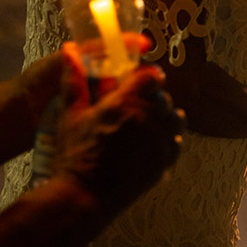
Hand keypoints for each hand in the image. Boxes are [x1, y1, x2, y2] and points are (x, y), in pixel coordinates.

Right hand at [53, 61, 183, 218]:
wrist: (84, 197)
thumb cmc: (74, 154)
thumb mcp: (70, 115)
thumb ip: (73, 80)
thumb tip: (69, 50)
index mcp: (126, 102)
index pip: (152, 76)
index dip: (146, 76)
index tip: (137, 81)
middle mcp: (148, 119)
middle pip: (165, 97)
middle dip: (155, 97)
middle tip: (138, 104)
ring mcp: (159, 142)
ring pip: (176, 119)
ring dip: (166, 117)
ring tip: (149, 123)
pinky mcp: (164, 163)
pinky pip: (177, 143)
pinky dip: (169, 140)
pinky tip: (153, 143)